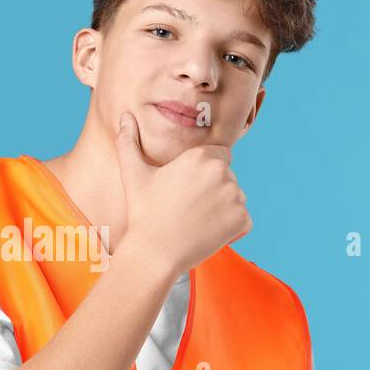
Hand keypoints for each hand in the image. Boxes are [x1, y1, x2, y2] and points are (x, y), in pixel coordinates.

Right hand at [113, 111, 251, 276]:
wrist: (154, 253)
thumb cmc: (142, 213)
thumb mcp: (133, 174)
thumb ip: (129, 142)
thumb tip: (124, 116)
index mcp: (200, 157)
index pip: (219, 155)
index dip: (204, 173)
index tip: (188, 190)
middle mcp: (222, 172)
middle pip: (227, 177)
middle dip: (214, 191)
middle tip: (188, 209)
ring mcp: (235, 196)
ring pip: (235, 199)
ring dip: (222, 211)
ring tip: (196, 223)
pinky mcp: (242, 219)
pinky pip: (244, 222)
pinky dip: (231, 230)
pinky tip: (207, 235)